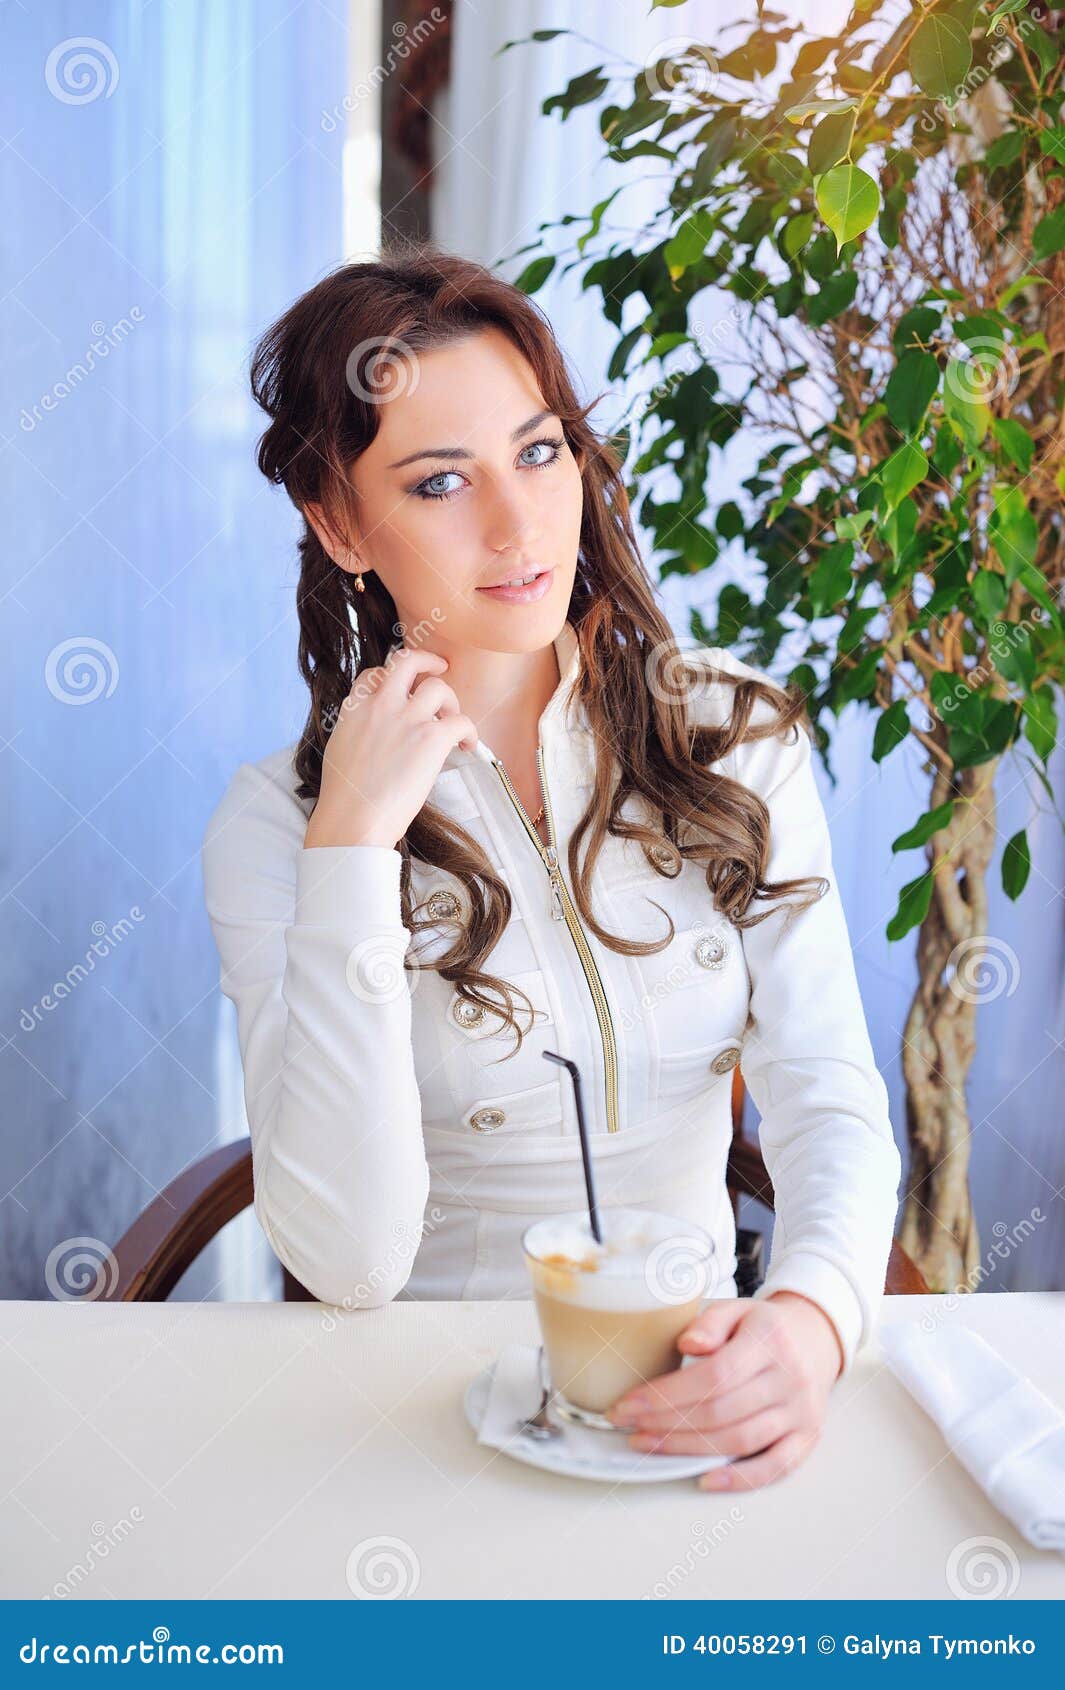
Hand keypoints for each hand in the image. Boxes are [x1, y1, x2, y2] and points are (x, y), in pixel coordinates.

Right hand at [304, 647, 477, 849]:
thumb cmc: (345, 798)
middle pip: (408, 661)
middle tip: (440, 669)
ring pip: (439, 688)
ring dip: (451, 702)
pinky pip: (462, 721)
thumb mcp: (340, 750)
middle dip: (428, 661)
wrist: (353, 819)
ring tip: (452, 722)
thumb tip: (373, 739)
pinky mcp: (431, 738)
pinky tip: (467, 746)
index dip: (393, 678)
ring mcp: (407, 718)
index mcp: (355, 708)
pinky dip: (470, 732)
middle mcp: (381, 705)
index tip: (404, 690)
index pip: (375, 674)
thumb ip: (358, 732)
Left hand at [606, 1291, 843, 1491]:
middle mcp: (789, 1379)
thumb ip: (710, 1322)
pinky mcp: (807, 1438)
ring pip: (740, 1441)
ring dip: (688, 1449)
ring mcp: (801, 1412)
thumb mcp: (737, 1308)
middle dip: (666, 1423)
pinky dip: (739, 1479)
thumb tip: (687, 1344)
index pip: (713, 1375)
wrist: (815, 1339)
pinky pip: (775, 1467)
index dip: (666, 1394)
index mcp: (768, 1341)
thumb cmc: (763, 1326)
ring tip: (648, 1444)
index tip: (627, 1404)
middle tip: (629, 1425)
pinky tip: (704, 1479)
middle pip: (721, 1411)